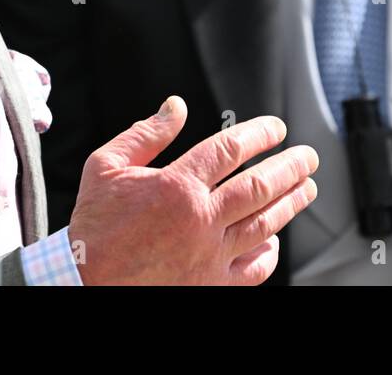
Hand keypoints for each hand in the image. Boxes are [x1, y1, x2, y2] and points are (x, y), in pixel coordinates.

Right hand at [67, 96, 318, 284]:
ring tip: (307, 188)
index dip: (259, 134)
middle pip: (259, 186)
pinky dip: (268, 252)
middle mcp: (199, 219)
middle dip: (291, 167)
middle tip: (309, 157)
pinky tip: (274, 239)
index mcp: (176, 186)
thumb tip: (176, 106)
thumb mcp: (106, 166)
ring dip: (290, 203)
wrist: (82, 284)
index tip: (277, 128)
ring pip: (263, 224)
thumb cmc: (94, 227)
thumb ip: (145, 133)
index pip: (230, 150)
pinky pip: (252, 269)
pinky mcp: (209, 285)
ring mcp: (208, 255)